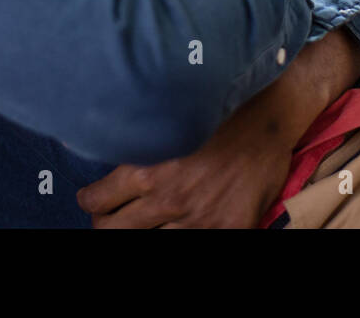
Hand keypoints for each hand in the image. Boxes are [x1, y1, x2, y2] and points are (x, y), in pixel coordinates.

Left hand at [76, 91, 297, 227]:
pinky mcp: (226, 230)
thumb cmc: (219, 112)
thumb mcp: (169, 122)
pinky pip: (191, 246)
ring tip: (137, 226)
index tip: (91, 200)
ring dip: (139, 233)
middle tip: (107, 218)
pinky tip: (177, 229)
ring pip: (146, 243)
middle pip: (114, 230)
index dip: (90, 201)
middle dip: (105, 224)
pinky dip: (177, 238)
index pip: (100, 200)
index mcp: (148, 169)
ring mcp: (198, 220)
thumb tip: (113, 154)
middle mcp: (168, 199)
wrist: (268, 118)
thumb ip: (142, 145)